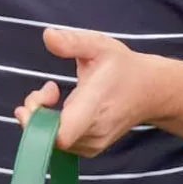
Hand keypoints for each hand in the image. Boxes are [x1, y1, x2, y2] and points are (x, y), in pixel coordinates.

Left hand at [14, 27, 163, 157]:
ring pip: (53, 143)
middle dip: (34, 114)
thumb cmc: (123, 67)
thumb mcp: (99, 45)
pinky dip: (51, 128)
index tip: (32, 102)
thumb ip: (72, 42)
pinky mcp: (91, 148)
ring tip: (52, 94)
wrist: (150, 91)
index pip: (63, 134)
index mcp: (94, 104)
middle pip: (50, 138)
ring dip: (41, 119)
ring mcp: (94, 143)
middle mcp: (94, 130)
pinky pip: (61, 145)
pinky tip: (59, 108)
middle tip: (45, 89)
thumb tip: (47, 35)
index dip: (38, 124)